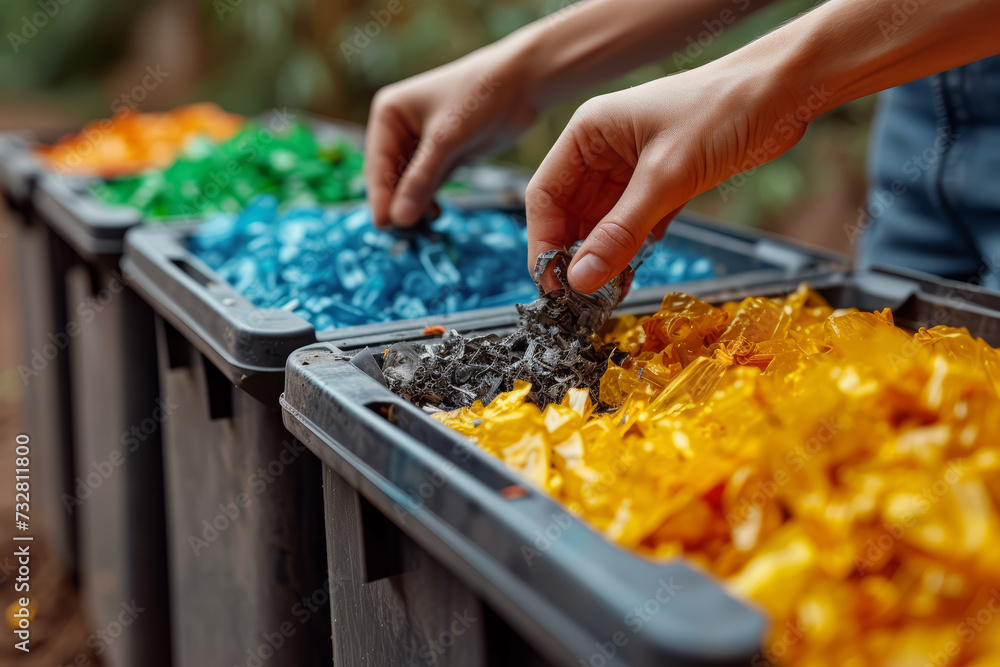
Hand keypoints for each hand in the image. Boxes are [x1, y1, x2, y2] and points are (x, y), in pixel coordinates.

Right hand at [365, 43, 538, 226]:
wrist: (522, 84)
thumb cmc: (480, 96)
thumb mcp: (446, 139)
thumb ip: (421, 180)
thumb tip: (399, 218)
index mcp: (389, 114)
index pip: (377, 163)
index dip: (380, 196)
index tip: (384, 225)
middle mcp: (400, 129)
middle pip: (390, 177)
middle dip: (398, 203)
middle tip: (404, 234)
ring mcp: (421, 144)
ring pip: (409, 185)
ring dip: (414, 206)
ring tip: (422, 227)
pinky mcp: (442, 156)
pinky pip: (428, 185)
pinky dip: (429, 200)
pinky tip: (434, 215)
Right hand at [526, 54, 807, 293]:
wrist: (783, 91)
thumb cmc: (723, 109)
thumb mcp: (666, 177)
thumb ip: (621, 231)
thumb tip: (581, 278)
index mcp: (588, 133)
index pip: (544, 195)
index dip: (543, 243)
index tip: (553, 284)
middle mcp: (603, 150)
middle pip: (570, 213)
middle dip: (574, 256)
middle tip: (580, 298)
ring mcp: (631, 167)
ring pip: (601, 223)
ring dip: (602, 257)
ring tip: (605, 294)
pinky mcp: (660, 182)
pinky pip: (632, 224)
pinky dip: (630, 249)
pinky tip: (629, 275)